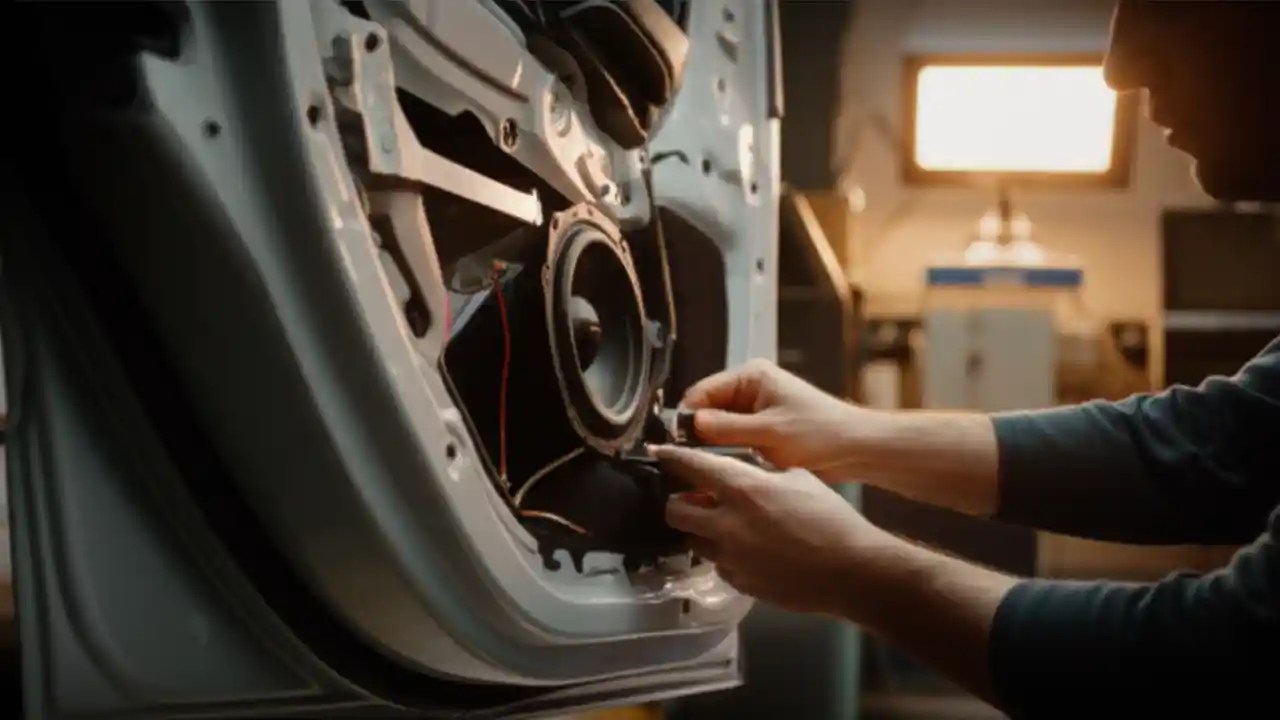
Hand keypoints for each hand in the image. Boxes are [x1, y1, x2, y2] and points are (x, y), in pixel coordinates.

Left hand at [654, 444, 889, 617]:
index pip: (690, 467)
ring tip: (723, 526)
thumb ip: (762, 474)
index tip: (659, 454)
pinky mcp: (739, 583)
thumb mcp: (797, 478)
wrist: (850, 570)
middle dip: (678, 502)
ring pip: (693, 542)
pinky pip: (719, 565)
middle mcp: (726, 524)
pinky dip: (725, 556)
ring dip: (701, 531)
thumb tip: (744, 473)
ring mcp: (730, 558)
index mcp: (742, 489)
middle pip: (675, 511)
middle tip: (694, 498)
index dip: (671, 458)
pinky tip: (747, 552)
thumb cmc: (830, 517)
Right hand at [681, 359, 862, 478]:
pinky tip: (724, 466)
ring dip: (714, 443)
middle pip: (707, 408)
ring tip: (705, 464)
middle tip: (687, 459)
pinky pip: (733, 437)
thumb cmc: (819, 434)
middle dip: (698, 431)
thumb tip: (690, 424)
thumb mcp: (769, 432)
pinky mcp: (761, 428)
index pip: (703, 391)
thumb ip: (726, 428)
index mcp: (750, 376)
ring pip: (718, 426)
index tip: (674, 442)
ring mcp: (755, 408)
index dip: (686, 416)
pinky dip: (728, 450)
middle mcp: (749, 387)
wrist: (855, 449)